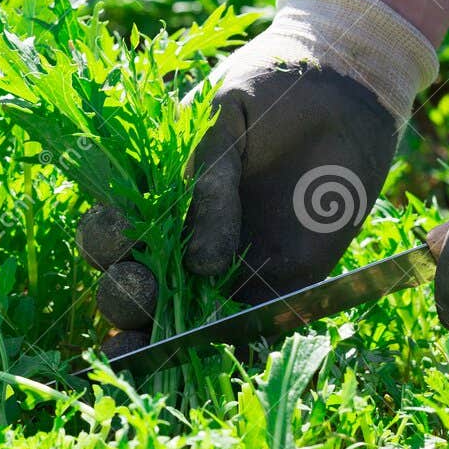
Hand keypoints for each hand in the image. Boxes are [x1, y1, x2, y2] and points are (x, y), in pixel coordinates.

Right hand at [78, 0, 437, 351]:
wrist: (344, 85)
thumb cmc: (270, 89)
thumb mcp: (225, 122)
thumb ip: (209, 184)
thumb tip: (200, 265)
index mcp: (156, 196)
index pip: (114, 233)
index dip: (104, 245)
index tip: (116, 238)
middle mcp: (184, 240)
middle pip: (136, 286)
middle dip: (125, 298)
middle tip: (139, 288)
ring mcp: (231, 267)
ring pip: (185, 319)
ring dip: (164, 340)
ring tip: (159, 345)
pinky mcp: (284, 284)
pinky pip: (255, 327)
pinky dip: (238, 352)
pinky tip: (221, 362)